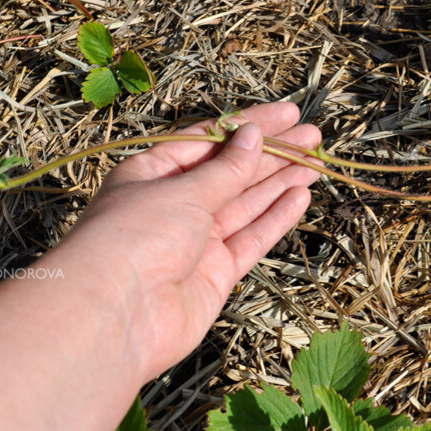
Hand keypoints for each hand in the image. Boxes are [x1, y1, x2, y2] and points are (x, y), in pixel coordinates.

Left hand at [48, 102, 321, 379]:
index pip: (209, 140)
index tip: (287, 113)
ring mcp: (196, 241)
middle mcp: (174, 205)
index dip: (249, 125)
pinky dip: (275, 217)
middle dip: (272, 153)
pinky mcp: (215, 274)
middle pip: (232, 171)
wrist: (116, 317)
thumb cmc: (135, 237)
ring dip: (279, 181)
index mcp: (153, 173)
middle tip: (312, 135)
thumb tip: (253, 136)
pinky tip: (300, 196)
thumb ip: (226, 168)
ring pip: (246, 204)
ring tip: (314, 161)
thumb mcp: (183, 191)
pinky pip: (251, 238)